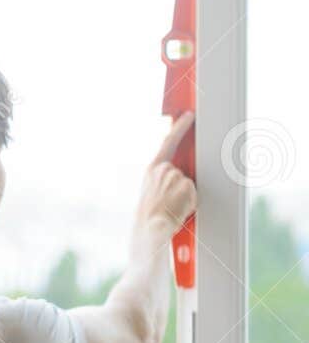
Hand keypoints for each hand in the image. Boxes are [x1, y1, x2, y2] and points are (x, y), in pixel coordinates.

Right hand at [137, 112, 197, 240]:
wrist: (149, 228)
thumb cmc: (148, 214)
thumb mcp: (151, 191)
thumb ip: (164, 178)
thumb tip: (182, 177)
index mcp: (152, 168)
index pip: (169, 141)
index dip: (180, 126)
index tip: (189, 115)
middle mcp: (164, 168)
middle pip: (183, 170)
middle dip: (180, 185)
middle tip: (170, 201)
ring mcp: (176, 176)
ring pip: (189, 183)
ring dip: (185, 196)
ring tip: (172, 208)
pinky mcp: (186, 185)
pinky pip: (194, 193)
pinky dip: (190, 202)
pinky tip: (179, 209)